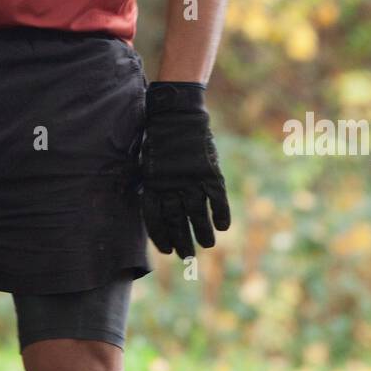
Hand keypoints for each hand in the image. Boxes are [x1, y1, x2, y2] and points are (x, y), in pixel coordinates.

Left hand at [139, 81, 230, 259]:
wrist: (177, 114)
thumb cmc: (159, 138)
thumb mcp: (147, 161)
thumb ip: (153, 185)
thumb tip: (157, 209)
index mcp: (152, 184)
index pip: (155, 219)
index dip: (161, 237)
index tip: (167, 250)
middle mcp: (171, 186)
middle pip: (176, 221)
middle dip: (182, 241)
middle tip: (187, 256)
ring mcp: (191, 180)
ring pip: (197, 215)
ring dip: (203, 233)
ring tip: (206, 245)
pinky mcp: (209, 172)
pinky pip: (217, 199)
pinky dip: (221, 213)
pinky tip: (223, 226)